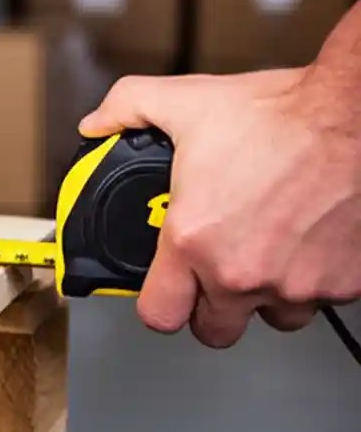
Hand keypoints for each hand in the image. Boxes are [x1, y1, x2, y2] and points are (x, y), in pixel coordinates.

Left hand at [79, 66, 360, 347]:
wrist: (356, 114)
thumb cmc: (283, 114)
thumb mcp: (187, 101)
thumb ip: (127, 109)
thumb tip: (97, 124)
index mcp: (193, 240)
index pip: (159, 315)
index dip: (159, 304)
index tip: (164, 288)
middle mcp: (241, 272)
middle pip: (214, 330)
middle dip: (210, 306)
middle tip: (213, 272)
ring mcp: (294, 283)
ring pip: (272, 319)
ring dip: (263, 296)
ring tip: (262, 252)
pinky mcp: (342, 284)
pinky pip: (317, 300)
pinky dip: (309, 279)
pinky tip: (303, 241)